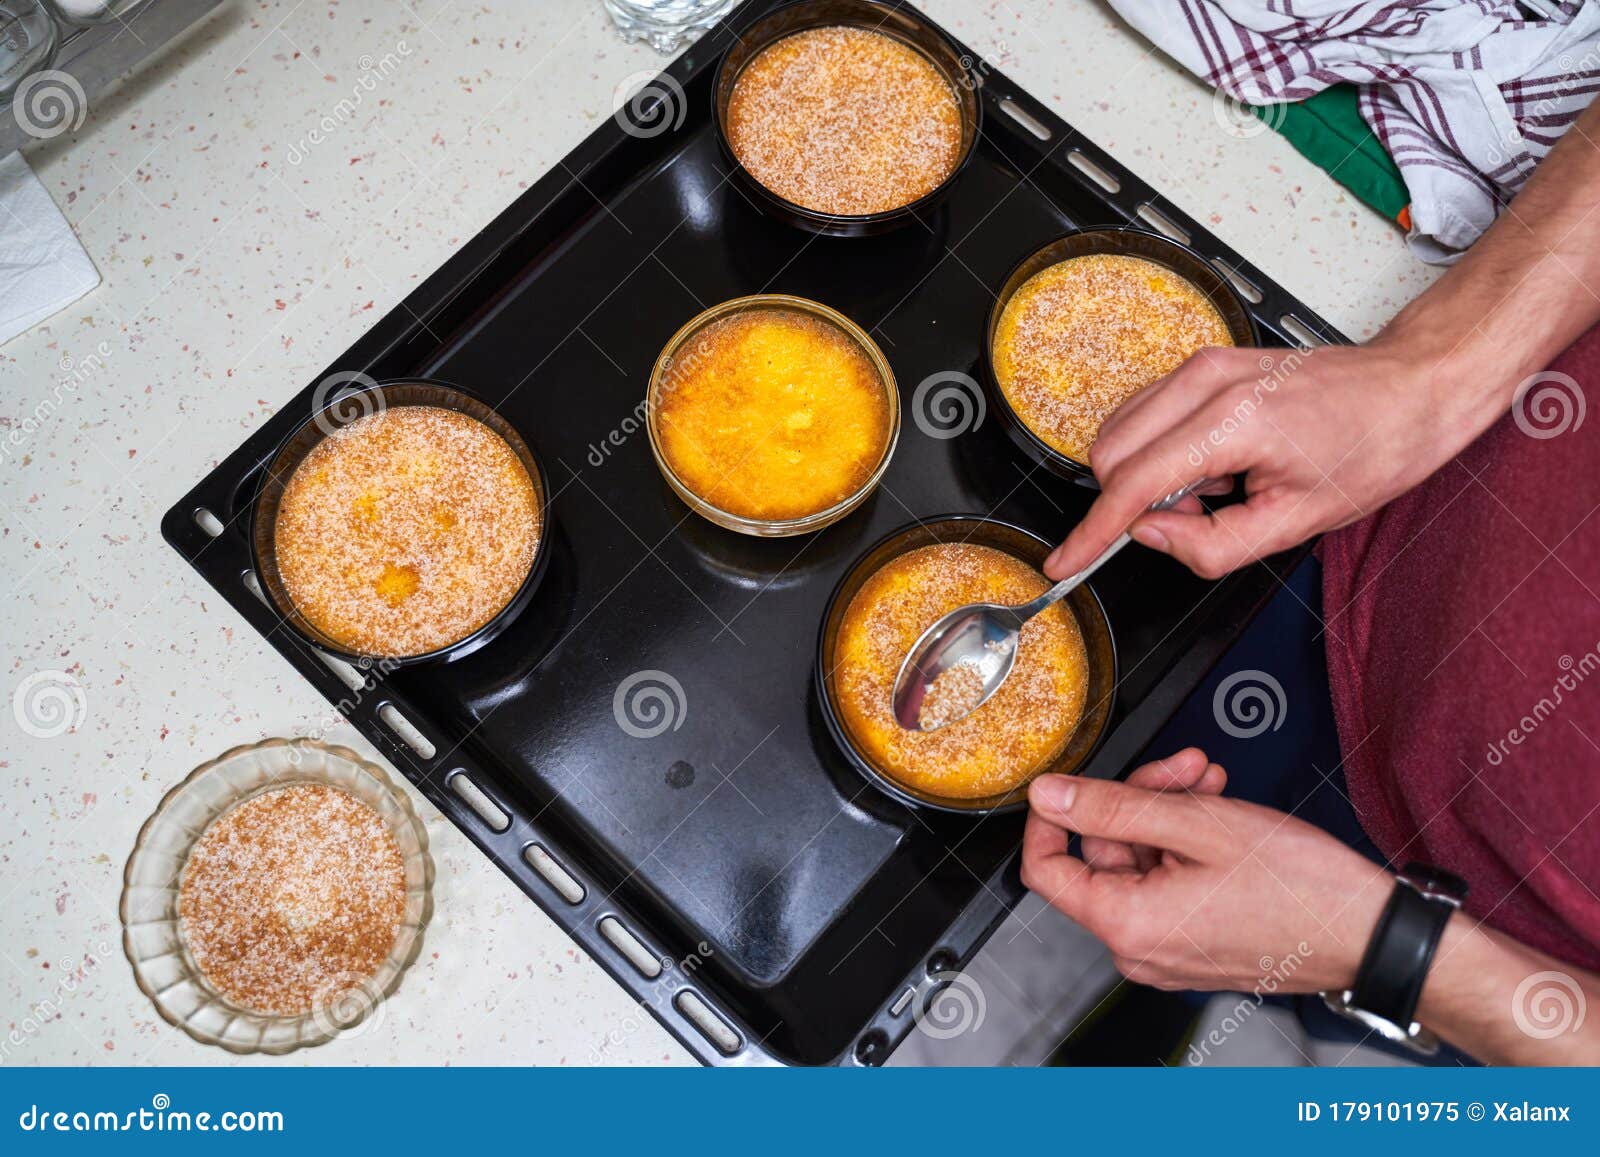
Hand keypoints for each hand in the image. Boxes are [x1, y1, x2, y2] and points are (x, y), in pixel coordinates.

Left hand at [1021, 749, 1393, 992]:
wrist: (1369, 933)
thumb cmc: (1300, 889)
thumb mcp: (1197, 824)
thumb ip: (1113, 806)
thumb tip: (1051, 795)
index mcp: (1126, 923)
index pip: (1045, 869)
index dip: (1050, 818)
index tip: (1069, 784)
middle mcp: (1139, 949)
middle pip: (1104, 855)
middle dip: (1139, 799)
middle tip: (1183, 767)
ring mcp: (1168, 951)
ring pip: (1141, 862)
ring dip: (1169, 813)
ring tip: (1211, 783)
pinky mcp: (1194, 944)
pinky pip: (1167, 885)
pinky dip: (1186, 845)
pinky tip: (1218, 811)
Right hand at [1043, 337, 1500, 580]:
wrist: (1414, 386)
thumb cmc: (1374, 444)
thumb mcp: (1298, 522)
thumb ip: (1212, 544)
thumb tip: (1152, 538)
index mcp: (1232, 421)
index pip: (1132, 484)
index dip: (1092, 532)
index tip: (1064, 562)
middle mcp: (1208, 381)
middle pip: (1110, 451)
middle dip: (1132, 501)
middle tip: (1197, 519)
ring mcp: (1205, 364)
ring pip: (1123, 430)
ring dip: (1149, 475)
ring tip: (1218, 489)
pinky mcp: (1207, 362)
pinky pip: (1148, 412)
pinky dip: (1162, 451)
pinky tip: (1216, 465)